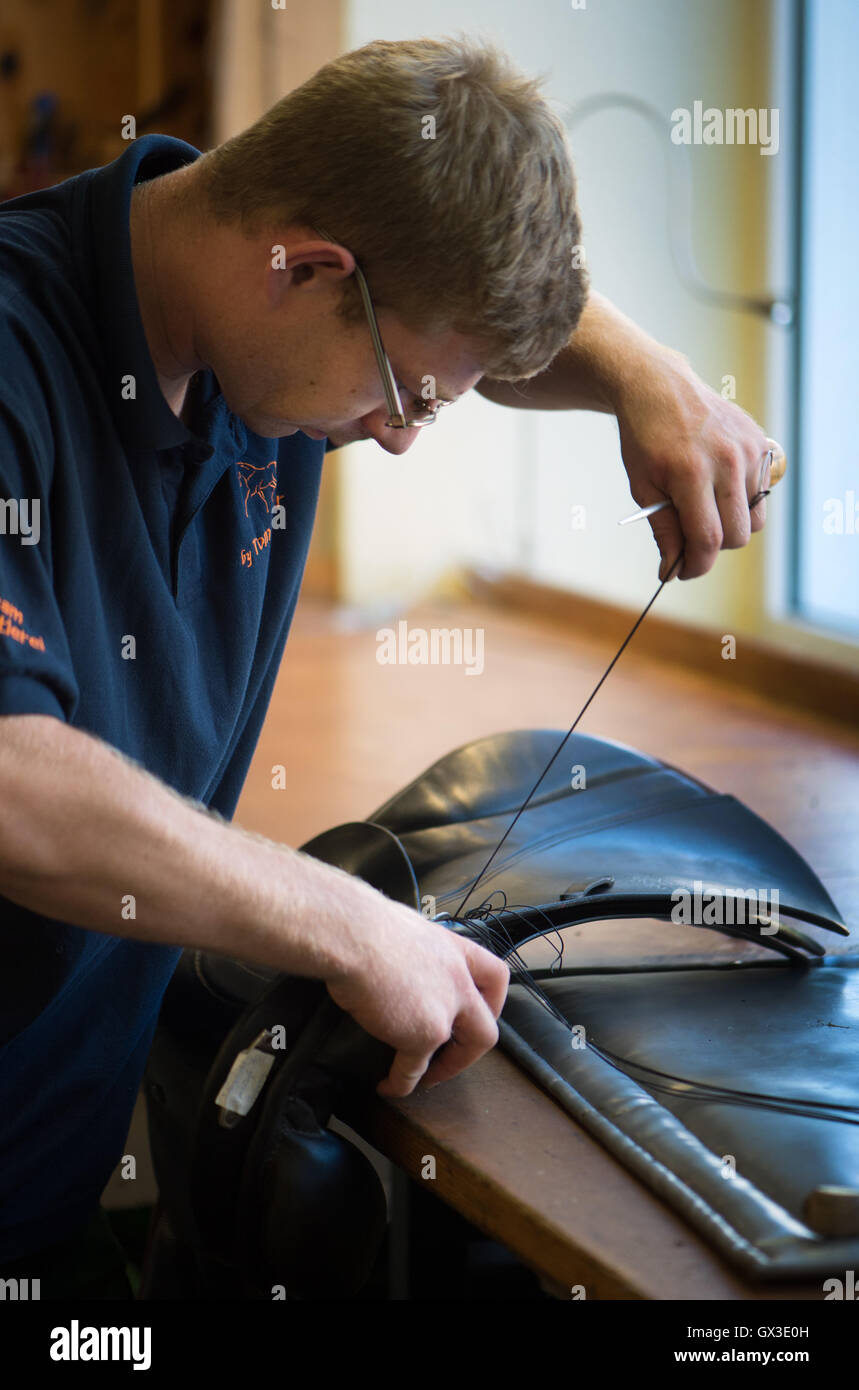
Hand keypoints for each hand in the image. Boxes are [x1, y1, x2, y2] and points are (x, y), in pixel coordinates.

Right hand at [323, 884, 509, 1097]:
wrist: (353, 935)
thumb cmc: (364, 923)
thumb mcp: (403, 929)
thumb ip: (413, 951)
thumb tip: (396, 958)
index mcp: (453, 950)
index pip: (494, 976)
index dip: (493, 1000)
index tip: (480, 1013)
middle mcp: (457, 981)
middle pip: (486, 1027)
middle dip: (471, 1051)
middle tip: (452, 1060)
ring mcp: (445, 1010)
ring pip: (461, 1052)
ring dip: (443, 1071)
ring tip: (423, 1078)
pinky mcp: (423, 1034)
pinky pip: (415, 1069)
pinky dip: (403, 1082)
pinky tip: (389, 1085)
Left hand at [614, 347, 770, 580]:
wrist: (660, 387)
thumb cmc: (645, 439)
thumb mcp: (643, 487)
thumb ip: (663, 531)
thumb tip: (672, 570)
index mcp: (691, 473)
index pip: (708, 540)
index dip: (696, 566)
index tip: (683, 571)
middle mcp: (727, 461)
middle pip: (736, 535)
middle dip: (713, 548)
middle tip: (689, 538)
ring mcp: (749, 451)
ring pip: (755, 519)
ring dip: (731, 525)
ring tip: (705, 507)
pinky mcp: (762, 444)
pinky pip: (762, 492)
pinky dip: (743, 500)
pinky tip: (719, 484)